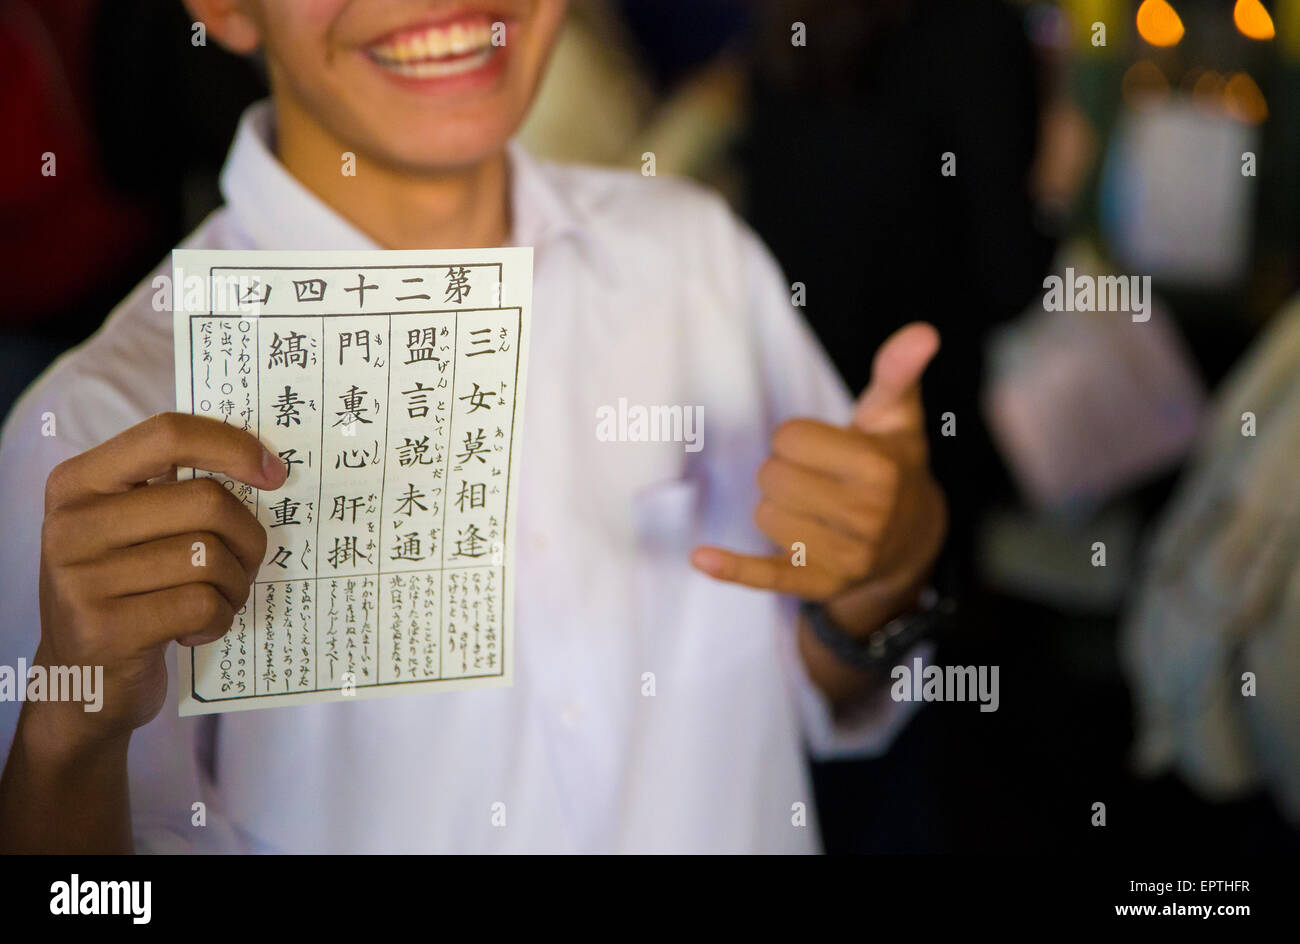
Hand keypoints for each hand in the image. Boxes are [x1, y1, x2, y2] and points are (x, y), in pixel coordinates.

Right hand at [30, 413, 285, 757]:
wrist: (82, 679)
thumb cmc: (128, 590)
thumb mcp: (131, 528)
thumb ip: (175, 490)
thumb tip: (262, 461)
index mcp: (79, 482)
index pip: (168, 435)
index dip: (231, 446)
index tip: (274, 473)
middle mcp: (72, 523)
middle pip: (206, 502)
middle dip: (248, 537)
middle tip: (243, 564)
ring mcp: (82, 577)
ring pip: (209, 556)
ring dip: (235, 584)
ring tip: (217, 598)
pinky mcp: (105, 628)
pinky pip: (202, 604)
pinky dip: (218, 618)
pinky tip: (196, 628)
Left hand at [690, 322, 946, 634]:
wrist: (910, 541)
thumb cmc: (892, 464)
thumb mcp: (897, 417)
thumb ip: (898, 372)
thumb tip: (922, 331)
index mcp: (880, 471)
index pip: (789, 437)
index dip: (797, 438)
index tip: (823, 448)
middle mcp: (866, 518)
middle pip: (770, 476)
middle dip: (783, 470)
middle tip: (816, 478)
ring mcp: (843, 558)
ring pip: (762, 515)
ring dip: (776, 506)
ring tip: (813, 507)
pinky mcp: (818, 586)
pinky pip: (765, 576)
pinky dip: (732, 569)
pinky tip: (702, 557)